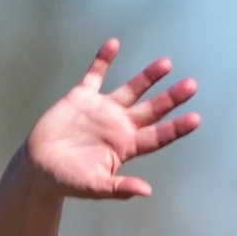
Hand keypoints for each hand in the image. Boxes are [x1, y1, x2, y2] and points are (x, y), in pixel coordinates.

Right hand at [23, 40, 199, 201]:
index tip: (196, 119)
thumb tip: (147, 191)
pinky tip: (114, 43)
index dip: (176, 128)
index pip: (158, 136)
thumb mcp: (96, 187)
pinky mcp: (81, 97)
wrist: (40, 167)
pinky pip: (95, 74)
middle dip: (171, 98)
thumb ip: (120, 188)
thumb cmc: (69, 181)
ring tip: (167, 63)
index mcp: (126, 147)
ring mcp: (102, 110)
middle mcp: (119, 126)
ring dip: (148, 77)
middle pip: (152, 110)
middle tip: (192, 86)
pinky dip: (103, 60)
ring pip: (131, 89)